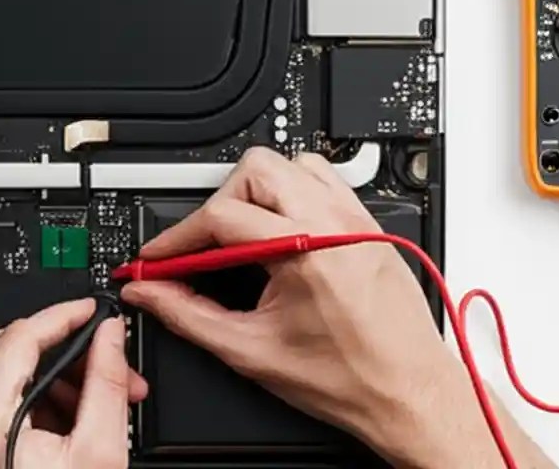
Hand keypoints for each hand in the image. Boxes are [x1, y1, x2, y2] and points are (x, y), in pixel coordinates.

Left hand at [0, 299, 148, 468]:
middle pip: (7, 353)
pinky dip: (31, 402)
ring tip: (97, 405)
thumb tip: (109, 337)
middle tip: (109, 365)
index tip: (90, 311)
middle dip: (65, 355)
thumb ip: (107, 385)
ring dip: (52, 380)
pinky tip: (68, 422)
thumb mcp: (99, 455)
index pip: (19, 338)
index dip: (62, 317)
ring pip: (0, 376)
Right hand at [120, 148, 503, 468]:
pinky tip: (279, 229)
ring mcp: (355, 219)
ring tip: (241, 234)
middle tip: (202, 246)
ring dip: (255, 192)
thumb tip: (150, 293)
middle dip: (216, 205)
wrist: (408, 396)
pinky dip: (291, 193)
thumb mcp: (250, 351)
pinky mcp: (367, 225)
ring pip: (289, 163)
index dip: (177, 238)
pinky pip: (322, 179)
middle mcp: (334, 224)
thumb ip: (187, 316)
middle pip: (253, 170)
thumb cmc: (349, 379)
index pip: (221, 216)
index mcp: (306, 251)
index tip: (159, 258)